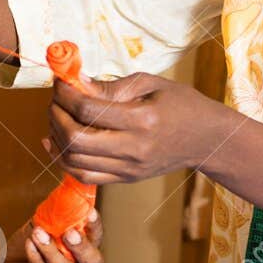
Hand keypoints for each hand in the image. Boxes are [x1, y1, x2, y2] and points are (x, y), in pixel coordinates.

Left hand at [0, 211, 103, 262]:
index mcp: (79, 257)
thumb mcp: (37, 230)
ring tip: (38, 233)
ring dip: (52, 252)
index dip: (95, 228)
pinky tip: (30, 245)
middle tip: (70, 232)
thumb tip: (61, 195)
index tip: (89, 212)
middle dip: (82, 247)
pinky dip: (37, 261)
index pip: (95, 243)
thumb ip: (51, 217)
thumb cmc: (21, 253)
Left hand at [46, 73, 232, 183]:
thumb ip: (110, 86)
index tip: (60, 83)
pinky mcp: (126, 179)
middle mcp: (134, 148)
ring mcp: (129, 168)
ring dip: (56, 138)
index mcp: (142, 119)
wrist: (207, 139)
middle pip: (76, 139)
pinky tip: (58, 143)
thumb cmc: (181, 104)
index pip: (89, 110)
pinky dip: (65, 160)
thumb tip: (74, 83)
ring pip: (75, 162)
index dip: (65, 95)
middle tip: (56, 101)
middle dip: (56, 117)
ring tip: (56, 119)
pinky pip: (85, 176)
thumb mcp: (149, 84)